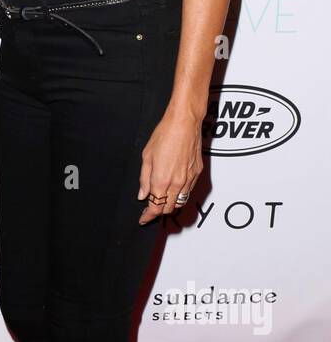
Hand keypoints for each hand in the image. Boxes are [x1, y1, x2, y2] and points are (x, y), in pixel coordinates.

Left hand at [137, 106, 202, 223]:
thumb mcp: (147, 157)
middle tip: (150, 208)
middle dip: (158, 211)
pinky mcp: (198, 173)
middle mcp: (177, 183)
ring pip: (180, 202)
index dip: (148, 216)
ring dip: (170, 204)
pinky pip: (188, 191)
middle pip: (168, 209)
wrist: (185, 123)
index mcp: (161, 180)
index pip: (155, 208)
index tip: (143, 219)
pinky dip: (180, 194)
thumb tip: (142, 195)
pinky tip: (173, 188)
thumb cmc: (164, 135)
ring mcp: (189, 179)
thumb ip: (144, 179)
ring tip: (161, 199)